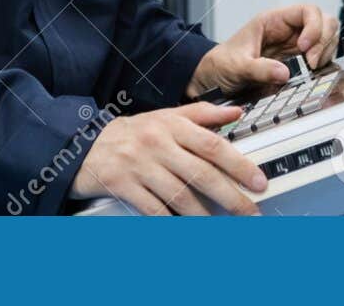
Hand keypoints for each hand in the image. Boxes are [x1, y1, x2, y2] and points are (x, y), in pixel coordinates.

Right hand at [70, 103, 265, 214]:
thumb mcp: (166, 116)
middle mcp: (158, 144)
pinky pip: (154, 209)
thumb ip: (202, 114)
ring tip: (222, 228)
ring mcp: (140, 166)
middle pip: (201, 173)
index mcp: (172, 125)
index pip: (213, 145)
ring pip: (180, 195)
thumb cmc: (132, 132)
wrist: (85, 145)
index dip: (238, 164)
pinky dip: (171, 223)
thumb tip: (236, 113)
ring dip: (204, 216)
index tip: (258, 181)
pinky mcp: (124, 186)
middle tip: (251, 212)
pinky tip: (185, 230)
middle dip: (230, 196)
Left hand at [186, 3, 339, 96]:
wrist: (215, 79)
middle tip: (313, 63)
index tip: (306, 47)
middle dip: (324, 40)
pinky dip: (324, 64)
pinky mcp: (299, 62)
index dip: (314, 26)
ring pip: (327, 38)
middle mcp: (289, 30)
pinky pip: (321, 57)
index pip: (307, 11)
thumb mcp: (237, 66)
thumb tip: (284, 72)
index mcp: (274, 21)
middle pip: (324, 21)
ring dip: (327, 52)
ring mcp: (296, 46)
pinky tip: (313, 74)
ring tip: (312, 69)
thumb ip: (259, 69)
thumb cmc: (222, 64)